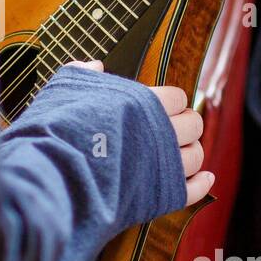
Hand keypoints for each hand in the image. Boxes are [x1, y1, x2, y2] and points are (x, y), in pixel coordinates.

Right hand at [66, 62, 209, 205]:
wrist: (55, 175)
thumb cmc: (58, 128)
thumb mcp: (66, 88)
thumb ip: (83, 74)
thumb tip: (94, 65)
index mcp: (146, 102)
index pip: (177, 97)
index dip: (170, 101)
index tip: (161, 108)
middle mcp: (162, 132)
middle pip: (193, 124)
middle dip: (186, 125)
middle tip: (172, 130)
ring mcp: (163, 165)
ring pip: (195, 156)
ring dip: (191, 153)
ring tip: (179, 153)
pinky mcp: (160, 195)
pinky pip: (193, 190)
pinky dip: (202, 183)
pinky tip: (205, 178)